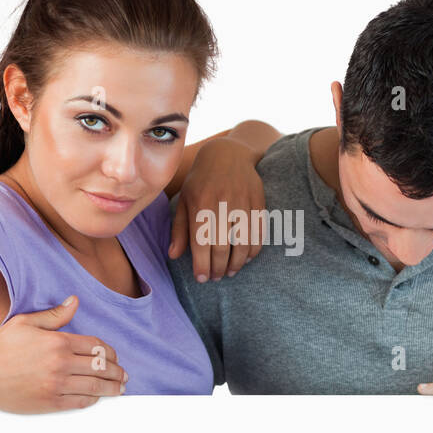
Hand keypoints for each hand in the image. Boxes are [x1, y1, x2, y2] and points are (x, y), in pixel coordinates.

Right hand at [0, 296, 125, 412]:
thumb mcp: (25, 322)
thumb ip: (54, 315)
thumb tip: (74, 301)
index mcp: (58, 342)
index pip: (97, 346)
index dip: (110, 352)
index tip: (114, 357)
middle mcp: (61, 364)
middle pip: (101, 367)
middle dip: (117, 372)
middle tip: (123, 376)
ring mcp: (56, 385)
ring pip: (96, 386)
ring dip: (112, 388)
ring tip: (119, 389)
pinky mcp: (49, 403)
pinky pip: (80, 402)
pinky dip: (93, 399)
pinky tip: (97, 397)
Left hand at [168, 137, 266, 281]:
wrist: (228, 154)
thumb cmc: (201, 181)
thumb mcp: (185, 200)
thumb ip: (179, 229)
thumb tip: (173, 255)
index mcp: (200, 204)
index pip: (201, 243)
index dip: (201, 265)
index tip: (201, 278)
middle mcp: (222, 204)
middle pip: (222, 247)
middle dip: (218, 268)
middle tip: (216, 277)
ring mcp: (243, 203)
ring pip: (242, 244)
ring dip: (236, 264)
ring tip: (229, 272)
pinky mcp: (258, 203)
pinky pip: (258, 234)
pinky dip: (252, 251)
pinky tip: (245, 259)